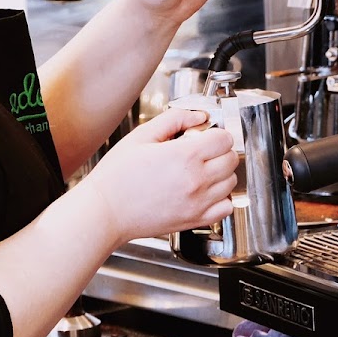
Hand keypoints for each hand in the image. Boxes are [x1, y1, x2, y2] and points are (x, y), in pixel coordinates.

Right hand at [78, 108, 238, 243]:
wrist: (105, 211)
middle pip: (231, 158)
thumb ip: (174, 119)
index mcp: (185, 156)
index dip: (216, 133)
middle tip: (202, 152)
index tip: (205, 136)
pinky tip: (205, 191)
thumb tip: (199, 116)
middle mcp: (197, 180)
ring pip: (232, 181)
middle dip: (220, 151)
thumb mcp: (141, 136)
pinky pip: (227, 207)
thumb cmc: (116, 177)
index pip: (224, 139)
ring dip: (222, 173)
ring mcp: (199, 202)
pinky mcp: (197, 220)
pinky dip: (222, 198)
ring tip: (200, 171)